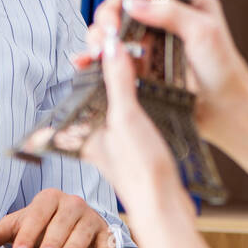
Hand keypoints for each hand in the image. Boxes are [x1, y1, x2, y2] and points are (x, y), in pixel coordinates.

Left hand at [0, 188, 117, 247]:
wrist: (73, 222)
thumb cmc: (42, 225)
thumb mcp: (17, 228)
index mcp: (48, 198)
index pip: (37, 214)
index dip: (28, 233)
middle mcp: (71, 203)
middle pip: (62, 220)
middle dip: (53, 239)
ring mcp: (89, 216)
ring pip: (83, 229)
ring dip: (75, 245)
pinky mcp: (104, 231)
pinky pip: (106, 239)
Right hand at [73, 0, 247, 144]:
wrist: (225, 109)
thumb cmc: (223, 68)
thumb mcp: (203, 32)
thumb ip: (169, 12)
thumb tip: (133, 1)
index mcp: (184, 0)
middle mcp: (163, 17)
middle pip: (124, 2)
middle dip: (110, 12)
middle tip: (111, 30)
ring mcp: (150, 41)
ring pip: (113, 28)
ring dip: (100, 34)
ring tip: (102, 49)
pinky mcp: (140, 63)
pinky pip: (112, 54)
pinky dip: (96, 56)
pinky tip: (86, 61)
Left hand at [79, 27, 188, 220]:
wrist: (165, 206)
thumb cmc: (139, 170)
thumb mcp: (125, 116)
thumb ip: (116, 80)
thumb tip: (110, 46)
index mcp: (84, 127)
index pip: (81, 85)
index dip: (91, 61)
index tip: (103, 41)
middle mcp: (96, 133)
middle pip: (99, 90)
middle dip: (109, 68)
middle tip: (120, 44)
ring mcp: (116, 140)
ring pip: (117, 100)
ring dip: (126, 81)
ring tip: (138, 60)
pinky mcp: (136, 145)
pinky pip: (134, 112)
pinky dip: (141, 97)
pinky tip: (153, 89)